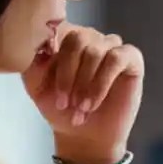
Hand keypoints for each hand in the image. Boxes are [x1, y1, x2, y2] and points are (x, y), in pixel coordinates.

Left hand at [23, 22, 143, 161]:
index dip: (50, 56)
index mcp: (65, 37)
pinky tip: (93, 103)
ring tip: (80, 108)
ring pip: (96, 50)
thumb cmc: (60, 108)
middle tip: (64, 102)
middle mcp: (90, 37)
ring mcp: (112, 46)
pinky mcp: (132, 59)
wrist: (84, 135)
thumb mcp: (35, 82)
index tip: (44, 83)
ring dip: (85, 83)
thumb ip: (30, 58)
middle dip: (67, 74)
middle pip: (77, 38)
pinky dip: (101, 83)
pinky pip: (116, 59)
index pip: (57, 28)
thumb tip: (36, 41)